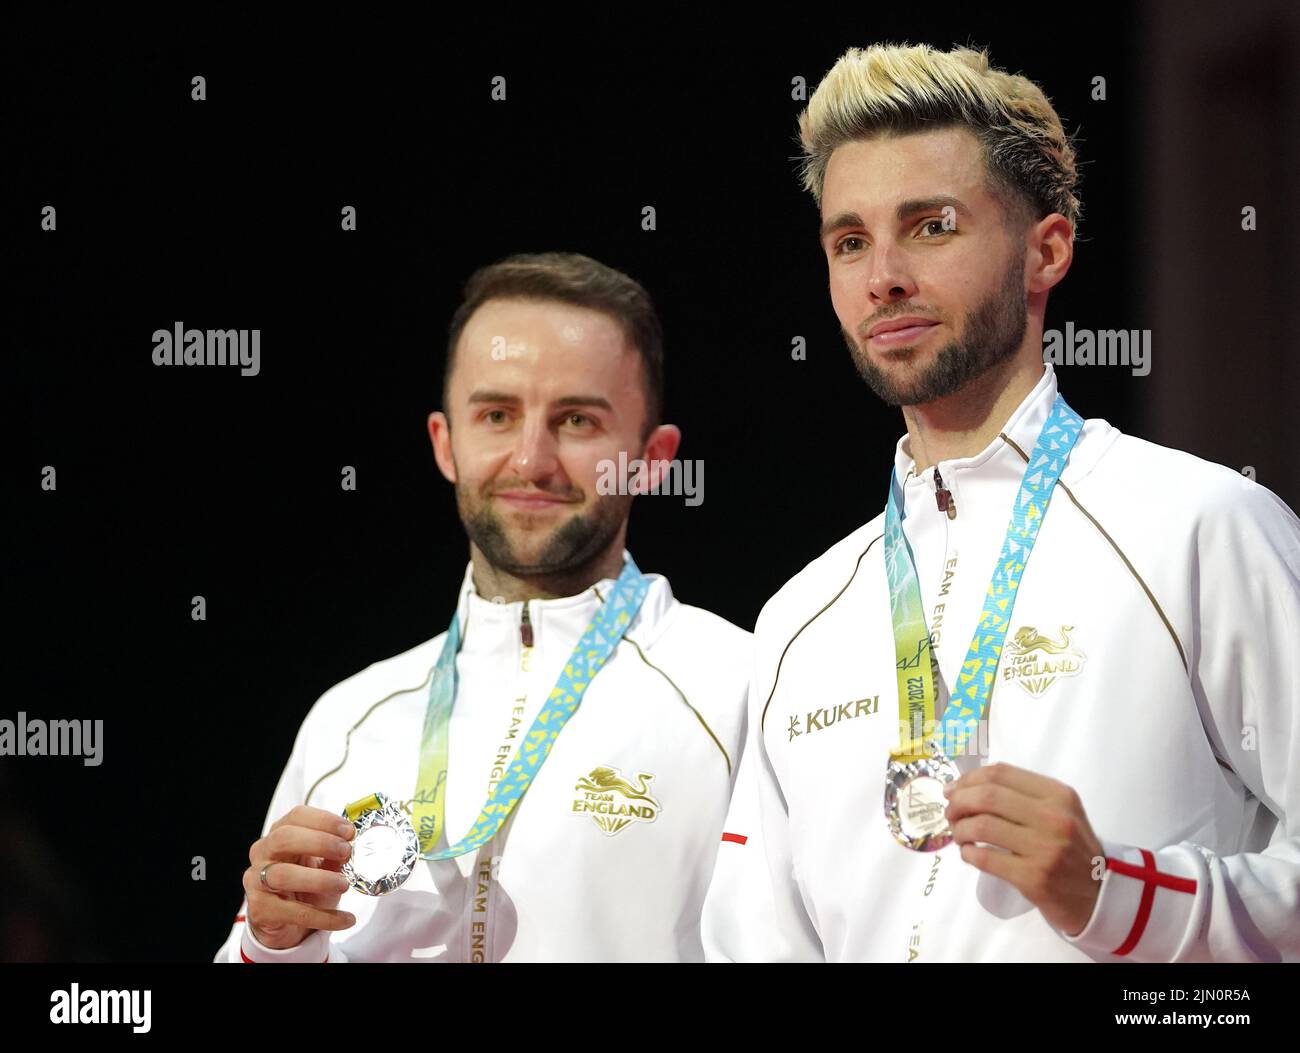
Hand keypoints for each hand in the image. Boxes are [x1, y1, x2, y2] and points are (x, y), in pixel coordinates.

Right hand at [243, 805, 357, 949]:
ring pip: (284, 875)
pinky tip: (345, 919)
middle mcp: (263, 853)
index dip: (324, 820)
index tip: (349, 831)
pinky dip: (323, 917)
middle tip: (346, 852)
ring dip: (320, 879)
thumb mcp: (323, 865)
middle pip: (283, 838)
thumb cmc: (305, 885)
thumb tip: (352, 845)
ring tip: (344, 885)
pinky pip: (293, 912)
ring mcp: (257, 881)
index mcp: (280, 834)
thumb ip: (334, 854)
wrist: (284, 922)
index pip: (296, 816)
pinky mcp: (260, 909)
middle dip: (319, 842)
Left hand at [943, 762, 1102, 935]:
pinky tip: (969, 853)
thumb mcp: (1060, 812)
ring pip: (982, 826)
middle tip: (950, 813)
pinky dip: (968, 853)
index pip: (1001, 773)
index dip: (968, 778)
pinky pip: (985, 858)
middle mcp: (1053, 817)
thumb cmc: (1072, 849)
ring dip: (959, 829)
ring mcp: (1045, 849)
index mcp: (1058, 794)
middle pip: (987, 796)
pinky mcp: (1034, 878)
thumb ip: (1022, 796)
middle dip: (958, 802)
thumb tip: (964, 787)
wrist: (1100, 895)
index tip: (953, 789)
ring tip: (959, 835)